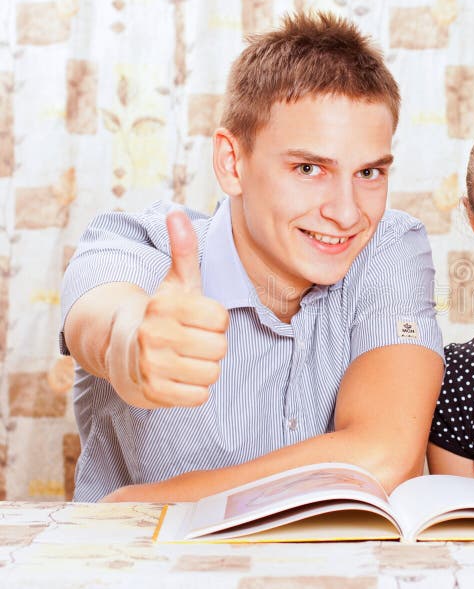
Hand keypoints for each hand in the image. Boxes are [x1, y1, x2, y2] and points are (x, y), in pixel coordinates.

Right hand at [116, 211, 228, 407]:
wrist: (119, 350)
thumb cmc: (160, 314)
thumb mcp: (175, 281)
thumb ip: (182, 249)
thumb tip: (176, 212)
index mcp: (165, 306)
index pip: (220, 319)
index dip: (214, 321)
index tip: (197, 319)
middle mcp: (155, 334)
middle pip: (220, 348)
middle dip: (211, 345)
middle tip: (191, 341)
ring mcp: (152, 366)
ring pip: (212, 373)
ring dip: (204, 368)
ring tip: (184, 358)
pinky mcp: (153, 393)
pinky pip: (200, 396)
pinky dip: (194, 390)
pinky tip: (179, 377)